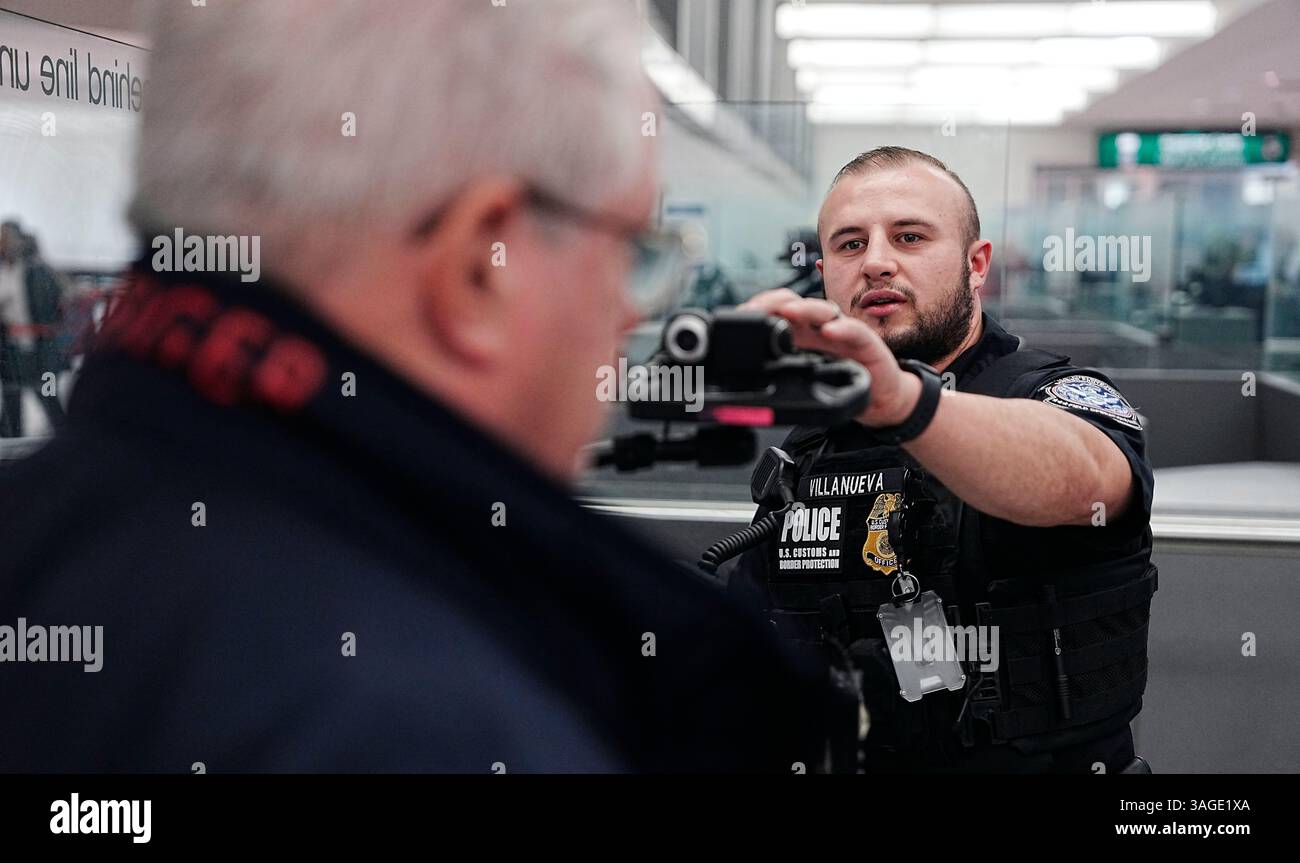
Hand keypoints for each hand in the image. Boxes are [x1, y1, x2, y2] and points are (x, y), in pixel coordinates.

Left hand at [737, 289, 921, 427]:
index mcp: (805, 333)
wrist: (880, 399)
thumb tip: (748, 377)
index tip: (742, 313)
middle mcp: (822, 328)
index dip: (762, 308)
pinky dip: (842, 329)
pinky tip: (830, 332)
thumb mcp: (806, 378)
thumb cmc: (844, 382)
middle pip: (798, 305)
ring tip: (788, 312)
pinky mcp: (867, 344)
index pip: (781, 310)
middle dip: (776, 303)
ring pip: (824, 312)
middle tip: (757, 309)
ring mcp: (845, 332)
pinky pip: (855, 331)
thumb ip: (783, 370)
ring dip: (804, 310)